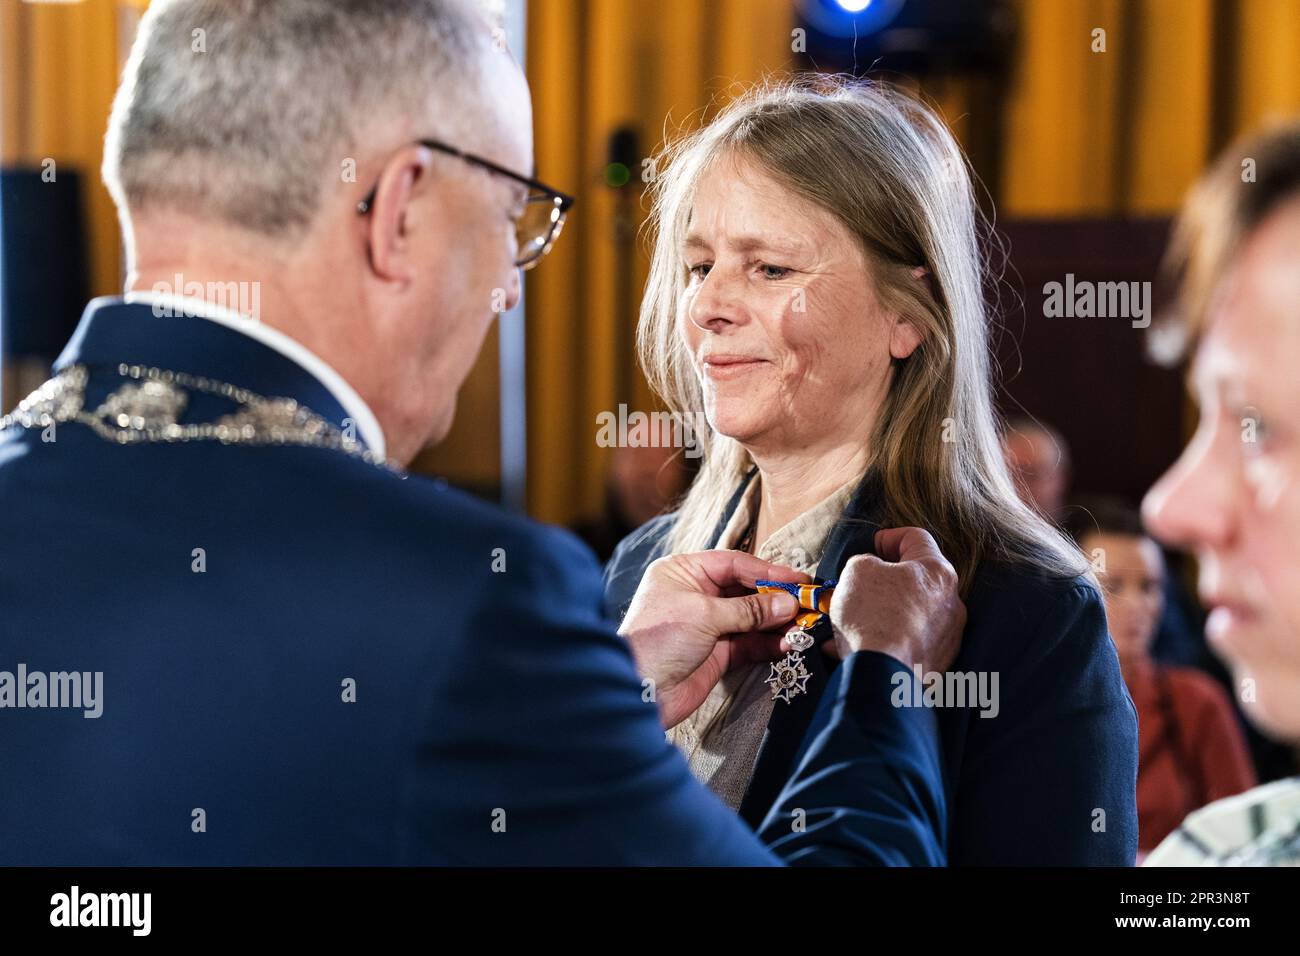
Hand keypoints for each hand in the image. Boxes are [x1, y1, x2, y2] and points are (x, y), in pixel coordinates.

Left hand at [619, 551, 807, 728]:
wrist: (641, 693)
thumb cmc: (659, 641)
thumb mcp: (704, 615)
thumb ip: (749, 609)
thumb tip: (787, 603)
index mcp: (683, 572)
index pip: (734, 564)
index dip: (767, 572)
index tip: (798, 580)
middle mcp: (696, 594)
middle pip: (746, 590)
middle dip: (776, 598)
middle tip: (806, 604)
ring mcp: (708, 624)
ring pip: (751, 618)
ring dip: (777, 623)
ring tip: (802, 626)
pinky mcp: (717, 652)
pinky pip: (749, 642)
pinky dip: (769, 643)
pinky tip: (787, 644)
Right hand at [828, 527, 964, 671]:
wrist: (883, 677)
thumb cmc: (873, 616)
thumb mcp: (857, 570)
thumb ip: (866, 561)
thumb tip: (871, 570)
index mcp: (937, 571)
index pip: (916, 537)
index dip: (890, 537)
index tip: (872, 546)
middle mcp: (951, 601)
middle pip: (917, 579)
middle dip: (886, 580)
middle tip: (861, 585)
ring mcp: (948, 634)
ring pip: (911, 613)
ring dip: (884, 612)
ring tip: (853, 621)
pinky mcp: (939, 662)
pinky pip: (910, 641)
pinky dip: (888, 639)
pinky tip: (860, 646)